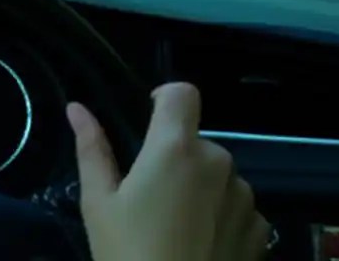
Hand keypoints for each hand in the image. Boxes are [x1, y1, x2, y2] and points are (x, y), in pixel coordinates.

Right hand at [68, 82, 268, 260]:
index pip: (182, 93)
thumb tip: (77, 108)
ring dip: (200, 189)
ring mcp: (244, 196)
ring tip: (174, 230)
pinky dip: (220, 218)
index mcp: (175, 148)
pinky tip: (200, 247)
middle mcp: (218, 162)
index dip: (166, 98)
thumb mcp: (99, 204)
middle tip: (149, 200)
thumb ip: (92, 149)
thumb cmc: (128, 255)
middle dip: (176, 160)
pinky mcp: (261, 228)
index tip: (150, 119)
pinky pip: (237, 208)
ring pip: (218, 176)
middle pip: (196, 142)